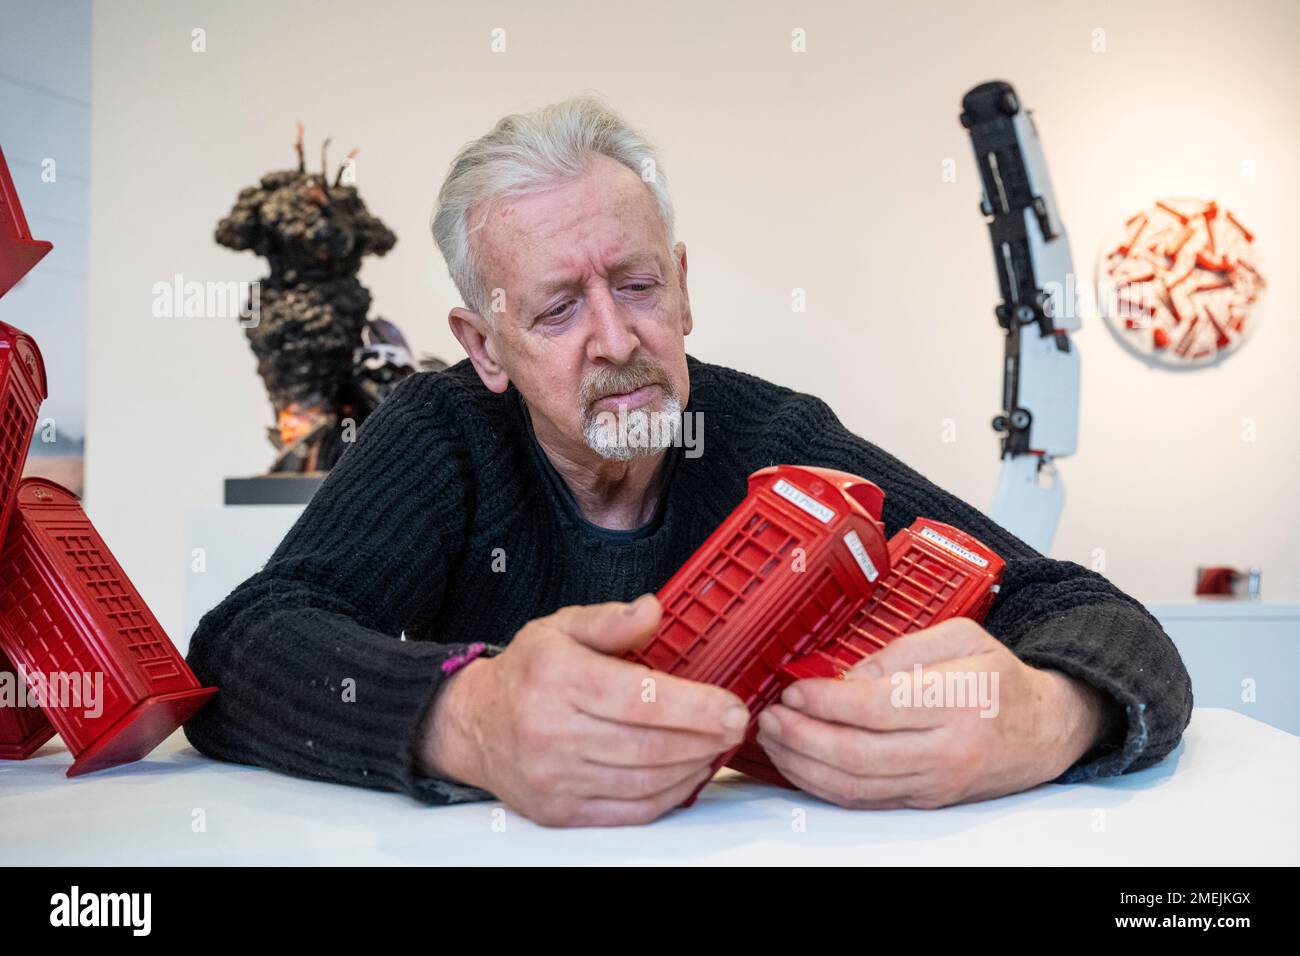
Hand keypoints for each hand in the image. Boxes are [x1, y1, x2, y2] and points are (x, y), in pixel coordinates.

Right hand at [419, 594, 749, 826]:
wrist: (474, 725)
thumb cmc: (526, 674)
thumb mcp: (562, 627)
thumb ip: (610, 620)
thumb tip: (653, 610)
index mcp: (557, 679)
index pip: (638, 699)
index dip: (694, 706)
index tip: (731, 707)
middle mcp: (552, 731)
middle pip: (648, 745)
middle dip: (703, 738)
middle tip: (734, 727)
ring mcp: (555, 778)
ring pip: (644, 781)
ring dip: (692, 767)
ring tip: (715, 747)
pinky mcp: (560, 811)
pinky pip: (629, 811)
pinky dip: (668, 796)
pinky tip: (686, 774)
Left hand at [754, 617, 1115, 808]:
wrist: (1046, 729)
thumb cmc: (1000, 679)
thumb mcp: (961, 637)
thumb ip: (901, 650)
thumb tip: (845, 674)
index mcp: (959, 700)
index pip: (877, 707)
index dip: (826, 702)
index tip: (794, 690)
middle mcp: (948, 749)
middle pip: (859, 755)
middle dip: (802, 738)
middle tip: (769, 718)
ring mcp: (937, 782)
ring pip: (857, 786)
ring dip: (804, 766)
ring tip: (773, 741)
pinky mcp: (927, 800)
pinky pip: (866, 800)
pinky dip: (825, 786)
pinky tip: (801, 765)